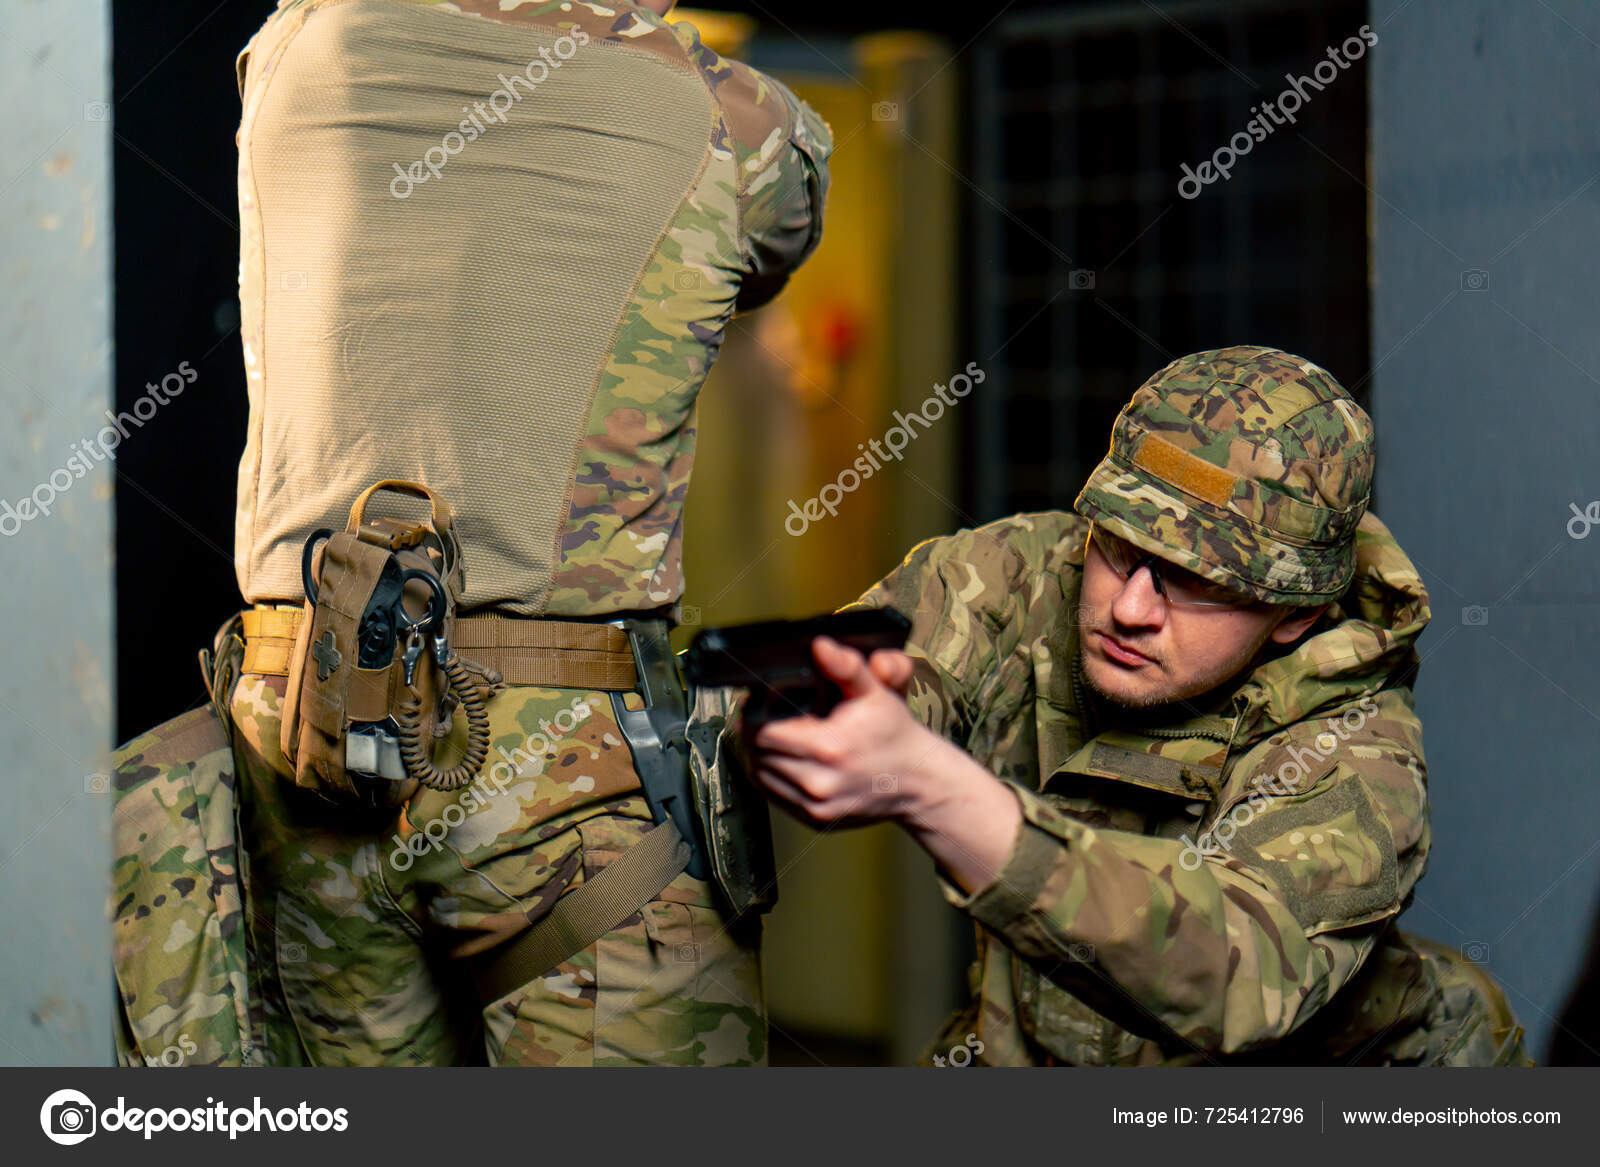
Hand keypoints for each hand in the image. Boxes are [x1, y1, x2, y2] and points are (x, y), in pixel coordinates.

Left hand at [748, 637, 931, 828]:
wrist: (917, 781)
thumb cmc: (893, 733)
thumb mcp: (875, 691)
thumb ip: (845, 666)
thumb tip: (820, 646)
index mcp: (829, 747)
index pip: (762, 732)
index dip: (754, 716)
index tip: (759, 705)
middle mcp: (819, 781)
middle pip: (757, 754)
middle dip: (757, 734)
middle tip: (767, 718)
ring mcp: (816, 806)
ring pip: (762, 776)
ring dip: (762, 756)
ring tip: (779, 738)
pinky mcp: (815, 820)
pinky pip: (776, 796)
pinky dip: (775, 777)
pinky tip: (788, 760)